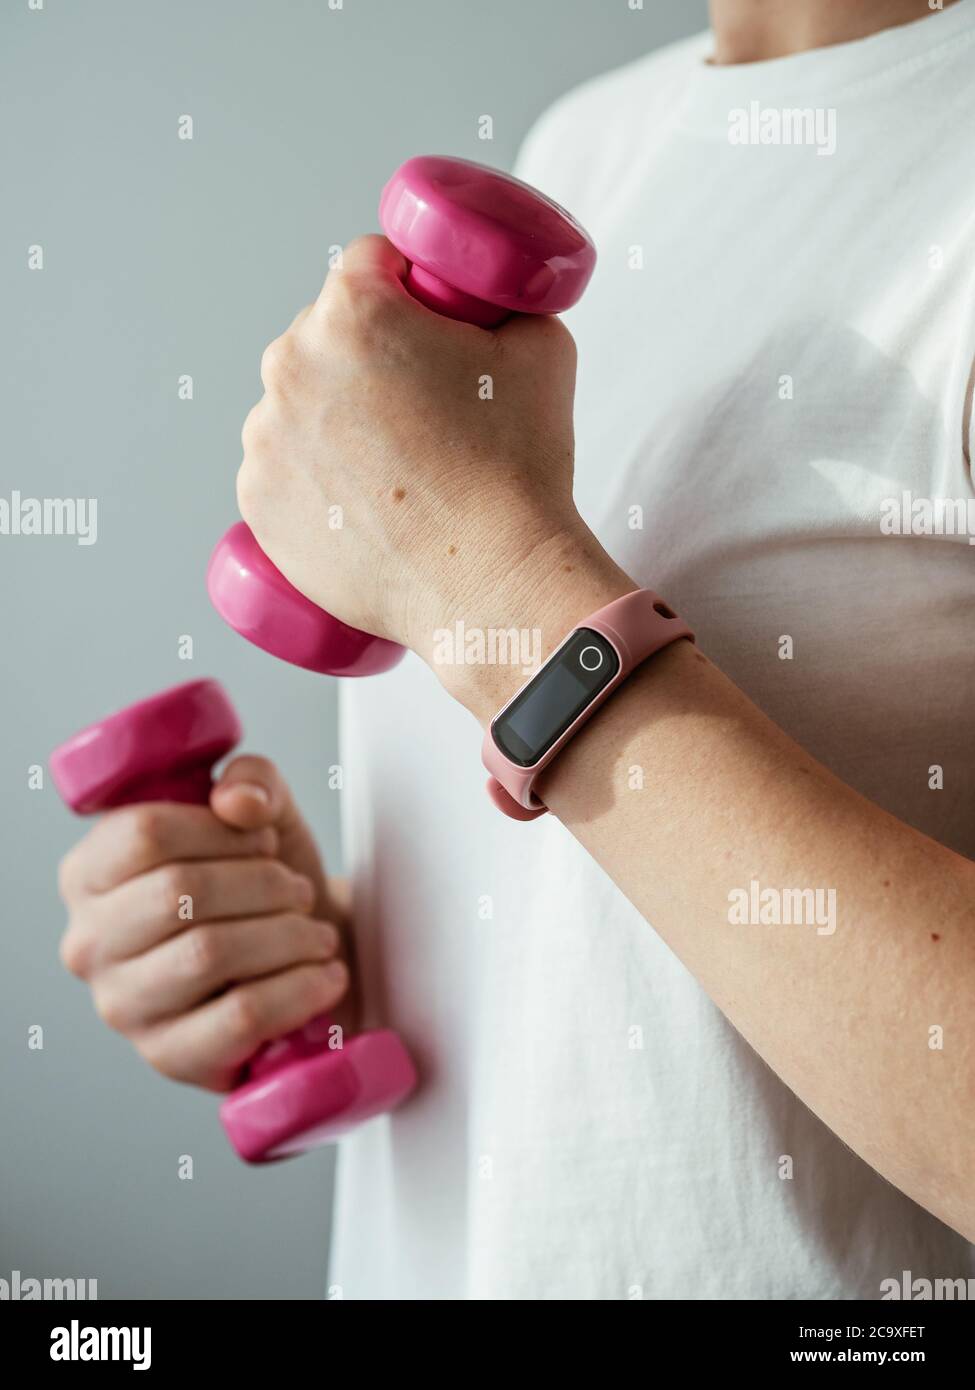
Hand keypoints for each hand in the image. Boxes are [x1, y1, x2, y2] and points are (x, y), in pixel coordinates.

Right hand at [57, 757, 350, 1091]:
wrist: (299, 959)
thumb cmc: (262, 883)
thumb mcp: (261, 815)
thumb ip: (252, 783)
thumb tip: (238, 801)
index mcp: (90, 873)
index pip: (144, 833)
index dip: (221, 829)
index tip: (263, 839)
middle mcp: (89, 943)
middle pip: (179, 891)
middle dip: (264, 883)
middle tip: (298, 890)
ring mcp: (124, 1006)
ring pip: (209, 952)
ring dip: (287, 934)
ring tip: (317, 933)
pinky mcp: (170, 1057)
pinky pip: (241, 1016)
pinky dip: (299, 989)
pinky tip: (326, 975)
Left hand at [236, 236, 610, 687]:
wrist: (492, 581)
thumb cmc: (516, 470)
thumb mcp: (542, 346)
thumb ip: (507, 303)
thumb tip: (490, 302)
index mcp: (352, 312)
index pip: (371, 264)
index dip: (409, 288)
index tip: (428, 325)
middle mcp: (290, 366)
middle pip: (325, 334)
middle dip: (367, 357)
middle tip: (424, 409)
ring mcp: (266, 439)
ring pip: (298, 404)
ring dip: (332, 418)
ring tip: (396, 467)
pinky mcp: (258, 502)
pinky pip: (280, 468)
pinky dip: (311, 478)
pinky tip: (362, 502)